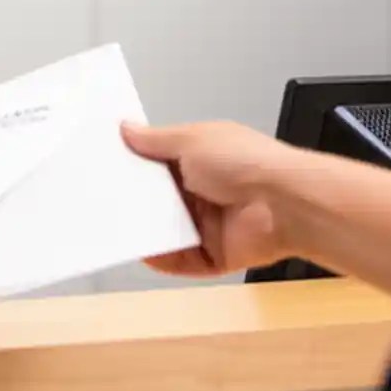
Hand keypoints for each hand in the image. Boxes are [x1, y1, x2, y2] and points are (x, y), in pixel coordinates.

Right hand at [121, 120, 304, 276]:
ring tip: (120, 229)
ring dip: (148, 232)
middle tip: (104, 201)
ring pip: (166, 233)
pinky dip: (165, 260)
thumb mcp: (191, 139)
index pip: (156, 164)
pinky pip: (182, 261)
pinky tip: (147, 254)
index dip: (133, 167)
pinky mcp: (215, 255)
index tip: (105, 169)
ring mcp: (209, 225)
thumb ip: (155, 140)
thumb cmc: (247, 162)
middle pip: (158, 201)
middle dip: (135, 202)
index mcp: (199, 158)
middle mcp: (203, 191)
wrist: (285, 203)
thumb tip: (126, 129)